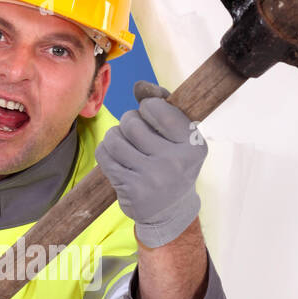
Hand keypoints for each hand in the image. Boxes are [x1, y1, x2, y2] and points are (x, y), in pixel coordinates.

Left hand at [95, 81, 207, 247]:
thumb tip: (139, 86)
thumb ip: (163, 105)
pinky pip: (105, 156)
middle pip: (131, 122)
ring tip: (124, 145)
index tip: (152, 118)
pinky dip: (106, 152)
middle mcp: (174, 162)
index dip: (147, 108)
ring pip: (114, 138)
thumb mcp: (179, 136)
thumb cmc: (173, 165)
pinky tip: (116, 159)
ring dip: (115, 138)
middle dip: (129, 123)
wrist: (170, 213)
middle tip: (136, 134)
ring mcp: (151, 178)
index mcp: (192, 144)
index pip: (156, 108)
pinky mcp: (130, 189)